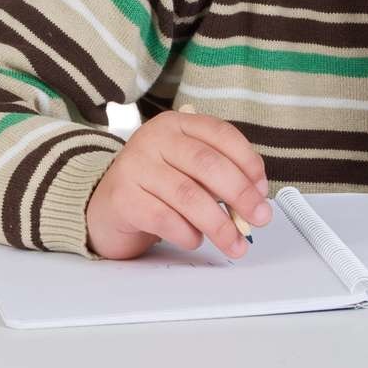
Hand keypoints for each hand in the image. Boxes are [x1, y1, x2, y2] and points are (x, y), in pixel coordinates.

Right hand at [85, 108, 272, 259]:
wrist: (104, 207)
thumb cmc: (154, 188)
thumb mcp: (186, 170)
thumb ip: (218, 177)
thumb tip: (255, 198)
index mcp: (175, 125)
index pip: (220, 134)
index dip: (248, 162)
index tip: (262, 189)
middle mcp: (153, 139)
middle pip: (207, 164)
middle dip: (241, 195)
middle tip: (260, 218)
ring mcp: (134, 167)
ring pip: (189, 195)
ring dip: (220, 224)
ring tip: (235, 243)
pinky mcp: (123, 198)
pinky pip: (165, 218)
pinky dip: (187, 233)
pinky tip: (195, 240)